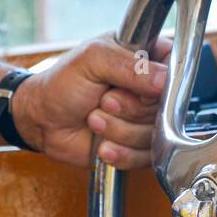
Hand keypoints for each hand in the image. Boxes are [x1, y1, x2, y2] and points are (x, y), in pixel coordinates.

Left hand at [11, 34, 169, 169]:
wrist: (41, 120)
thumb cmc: (62, 84)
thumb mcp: (93, 60)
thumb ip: (131, 66)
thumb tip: (165, 81)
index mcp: (144, 58)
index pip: (175, 70)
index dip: (160, 85)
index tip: (135, 88)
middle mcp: (149, 89)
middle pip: (165, 107)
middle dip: (130, 110)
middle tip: (104, 101)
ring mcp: (144, 120)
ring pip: (154, 135)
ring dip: (119, 131)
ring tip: (95, 120)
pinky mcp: (137, 146)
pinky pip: (145, 158)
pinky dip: (120, 153)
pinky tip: (102, 145)